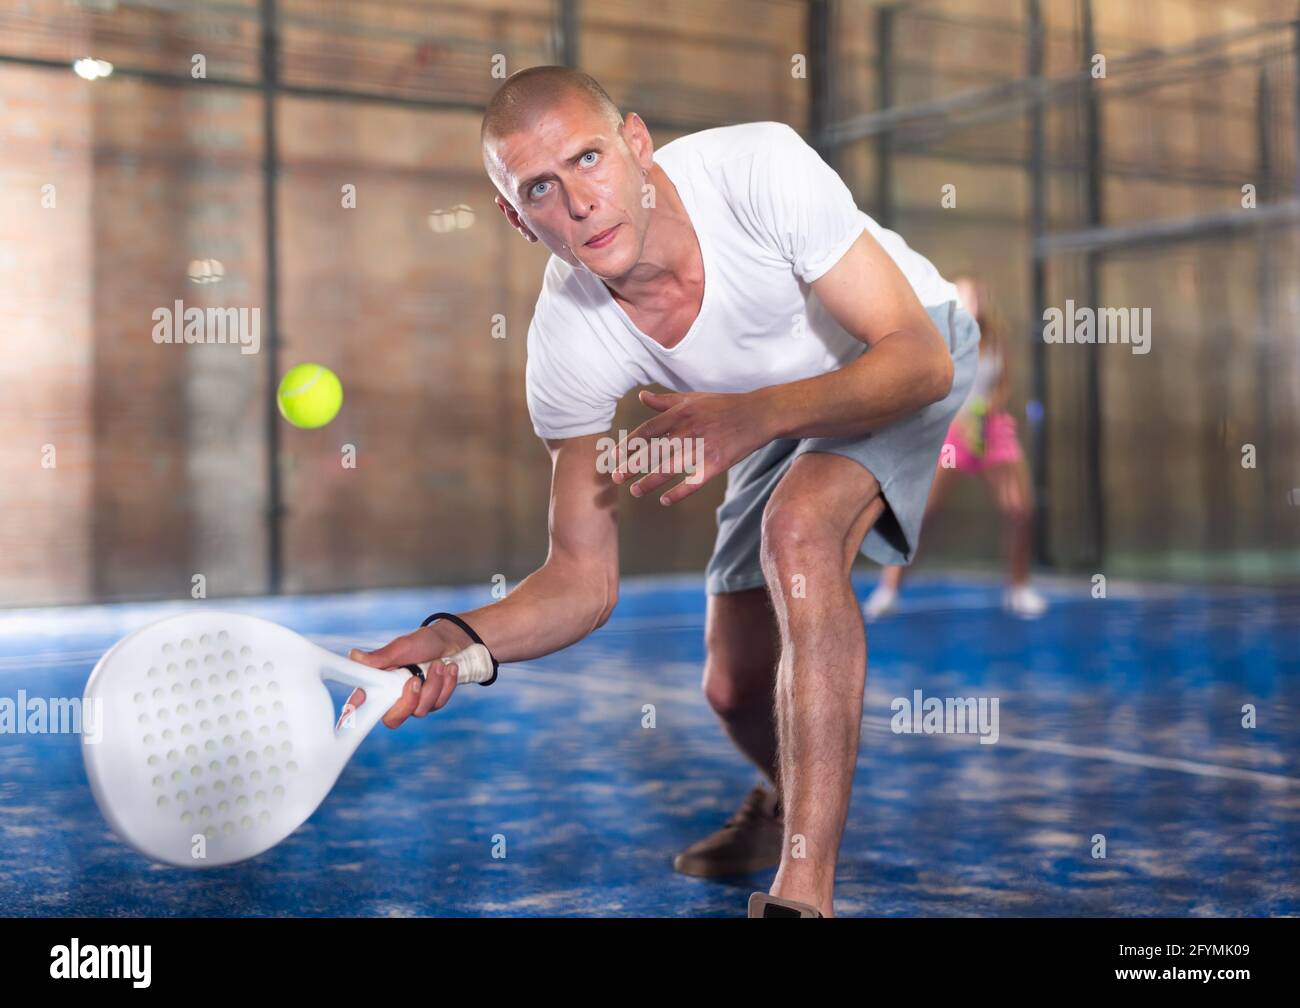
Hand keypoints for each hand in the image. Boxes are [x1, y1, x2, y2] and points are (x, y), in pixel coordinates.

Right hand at [343, 622, 471, 728]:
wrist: (450, 641)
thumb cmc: (422, 642)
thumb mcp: (402, 646)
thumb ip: (381, 657)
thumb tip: (354, 656)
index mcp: (379, 683)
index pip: (361, 705)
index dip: (354, 716)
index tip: (350, 716)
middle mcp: (393, 696)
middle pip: (392, 719)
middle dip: (409, 701)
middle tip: (416, 679)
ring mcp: (413, 701)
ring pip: (420, 710)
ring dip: (433, 685)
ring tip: (439, 663)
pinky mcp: (432, 702)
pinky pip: (438, 704)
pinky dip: (446, 685)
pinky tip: (449, 668)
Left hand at [610, 388, 771, 504]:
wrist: (757, 414)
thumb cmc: (722, 406)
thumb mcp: (692, 398)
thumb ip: (665, 400)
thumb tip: (641, 397)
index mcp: (680, 414)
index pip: (647, 432)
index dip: (628, 445)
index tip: (613, 457)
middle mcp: (688, 431)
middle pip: (653, 452)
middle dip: (632, 466)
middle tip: (615, 478)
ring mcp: (702, 449)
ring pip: (669, 469)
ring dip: (649, 481)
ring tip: (634, 490)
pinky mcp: (716, 464)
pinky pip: (693, 482)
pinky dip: (678, 493)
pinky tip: (664, 501)